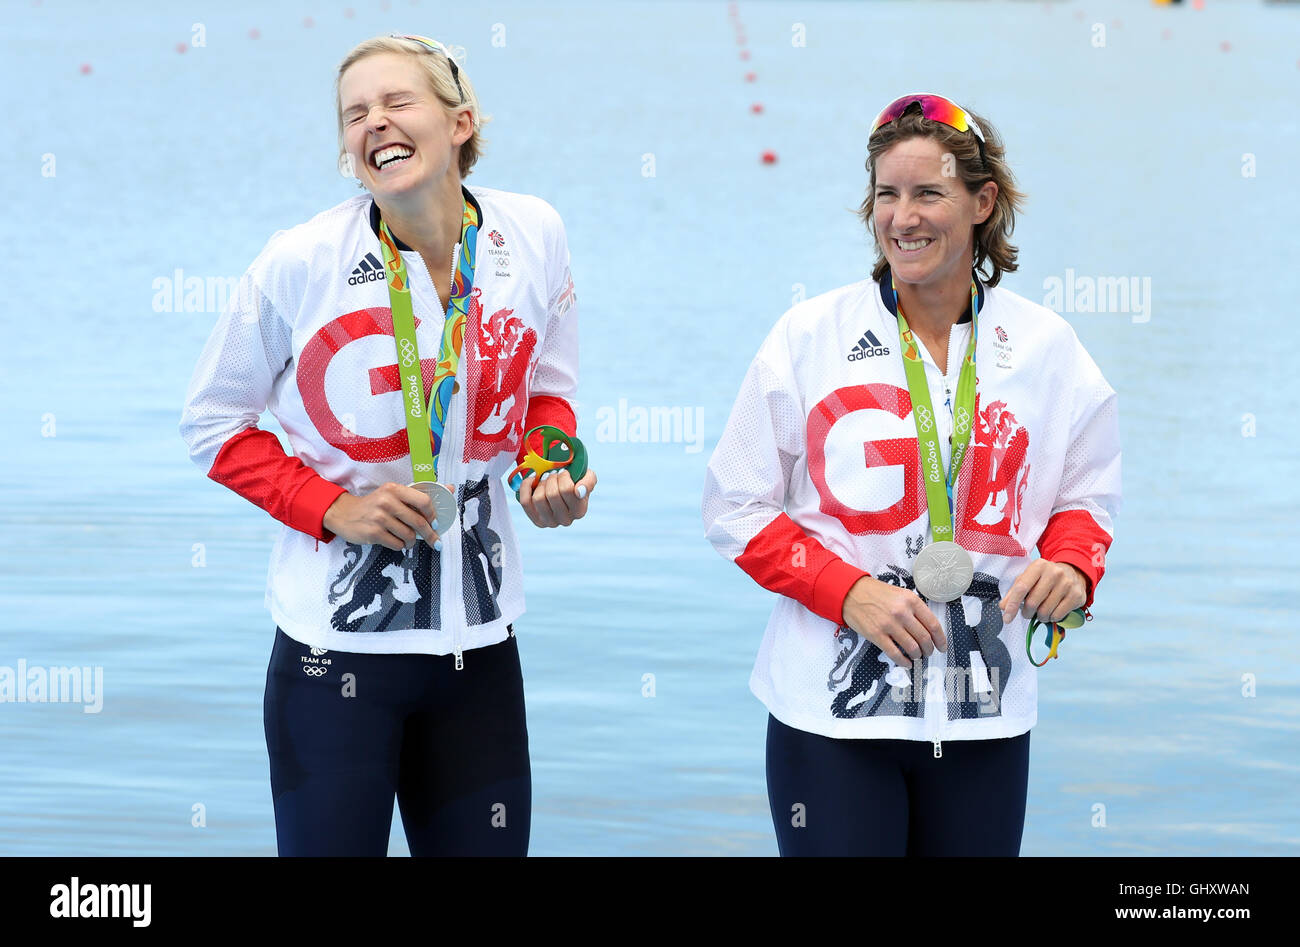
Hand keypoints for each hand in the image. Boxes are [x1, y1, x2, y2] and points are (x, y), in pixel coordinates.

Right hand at [322, 483, 439, 550]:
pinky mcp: (373, 533)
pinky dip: (400, 545)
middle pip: (418, 522)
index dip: (434, 515)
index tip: (436, 523)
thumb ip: (418, 494)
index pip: (424, 501)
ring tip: (409, 540)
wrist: (344, 513)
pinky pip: (397, 544)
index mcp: (394, 489)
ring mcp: (379, 517)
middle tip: (434, 541)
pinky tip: (396, 541)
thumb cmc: (374, 505)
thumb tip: (450, 488)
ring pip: (409, 535)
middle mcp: (387, 501)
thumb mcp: (393, 494)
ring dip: (412, 541)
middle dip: (429, 534)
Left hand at [517, 467, 596, 527]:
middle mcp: (565, 521)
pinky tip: (532, 480)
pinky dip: (526, 487)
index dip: (563, 476)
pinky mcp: (536, 520)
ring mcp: (549, 523)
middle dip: (551, 478)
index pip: (567, 490)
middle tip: (554, 474)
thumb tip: (579, 491)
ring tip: (545, 479)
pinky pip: (525, 502)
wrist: (561, 490)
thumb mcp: (588, 478)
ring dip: (540, 483)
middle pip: (552, 494)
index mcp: (579, 511)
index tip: (564, 472)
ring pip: (539, 499)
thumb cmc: (575, 482)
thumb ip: (588, 482)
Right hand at [841, 576, 946, 669]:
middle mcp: (902, 612)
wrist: (851, 592)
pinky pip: (895, 653)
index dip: (941, 639)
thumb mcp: (900, 593)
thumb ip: (914, 608)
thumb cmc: (876, 593)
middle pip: (924, 638)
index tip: (942, 646)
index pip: (933, 624)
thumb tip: (928, 627)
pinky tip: (906, 663)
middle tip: (928, 652)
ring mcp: (889, 624)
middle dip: (929, 649)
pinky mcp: (876, 635)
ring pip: (912, 648)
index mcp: (911, 600)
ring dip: (917, 655)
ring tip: (916, 656)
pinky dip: (903, 661)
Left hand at [999, 560, 1086, 624]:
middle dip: (1027, 613)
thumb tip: (1003, 607)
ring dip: (1040, 617)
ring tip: (1041, 611)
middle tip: (1028, 612)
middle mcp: (1054, 572)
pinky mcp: (1076, 596)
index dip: (1012, 604)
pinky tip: (1052, 611)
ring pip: (1045, 611)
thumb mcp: (1029, 578)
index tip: (1006, 618)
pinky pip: (1058, 616)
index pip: (1021, 587)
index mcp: (1039, 566)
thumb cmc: (1045, 578)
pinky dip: (1051, 618)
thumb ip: (1014, 591)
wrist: (1073, 572)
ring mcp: (1067, 584)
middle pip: (1032, 602)